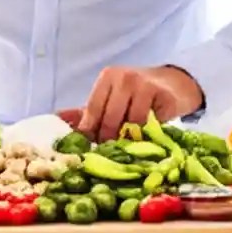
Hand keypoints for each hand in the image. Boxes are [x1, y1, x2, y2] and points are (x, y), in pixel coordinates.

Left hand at [64, 65, 203, 141]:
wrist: (174, 84)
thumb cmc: (137, 94)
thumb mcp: (112, 97)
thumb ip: (87, 111)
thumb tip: (56, 120)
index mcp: (108, 77)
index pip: (93, 110)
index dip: (91, 133)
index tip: (90, 149)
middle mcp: (124, 78)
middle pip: (110, 119)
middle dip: (108, 140)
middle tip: (110, 155)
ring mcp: (145, 85)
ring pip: (130, 124)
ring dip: (128, 141)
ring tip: (128, 150)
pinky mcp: (163, 97)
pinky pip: (150, 125)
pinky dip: (146, 137)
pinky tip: (145, 142)